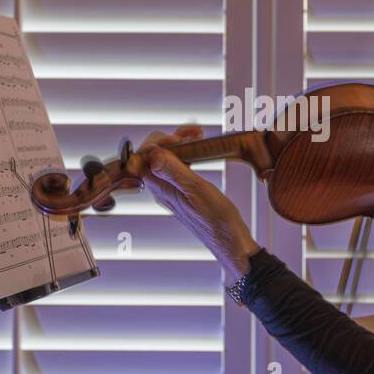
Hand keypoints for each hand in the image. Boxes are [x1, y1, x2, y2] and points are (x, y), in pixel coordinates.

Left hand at [138, 125, 261, 283]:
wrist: (231, 240)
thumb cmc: (217, 220)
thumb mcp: (197, 191)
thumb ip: (174, 172)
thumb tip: (153, 155)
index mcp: (161, 189)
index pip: (142, 157)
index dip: (158, 142)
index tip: (179, 140)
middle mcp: (162, 188)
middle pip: (153, 155)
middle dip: (169, 138)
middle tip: (193, 134)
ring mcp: (172, 188)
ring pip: (166, 158)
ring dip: (179, 142)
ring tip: (198, 135)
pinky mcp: (184, 189)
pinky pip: (177, 165)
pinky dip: (186, 152)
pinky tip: (199, 148)